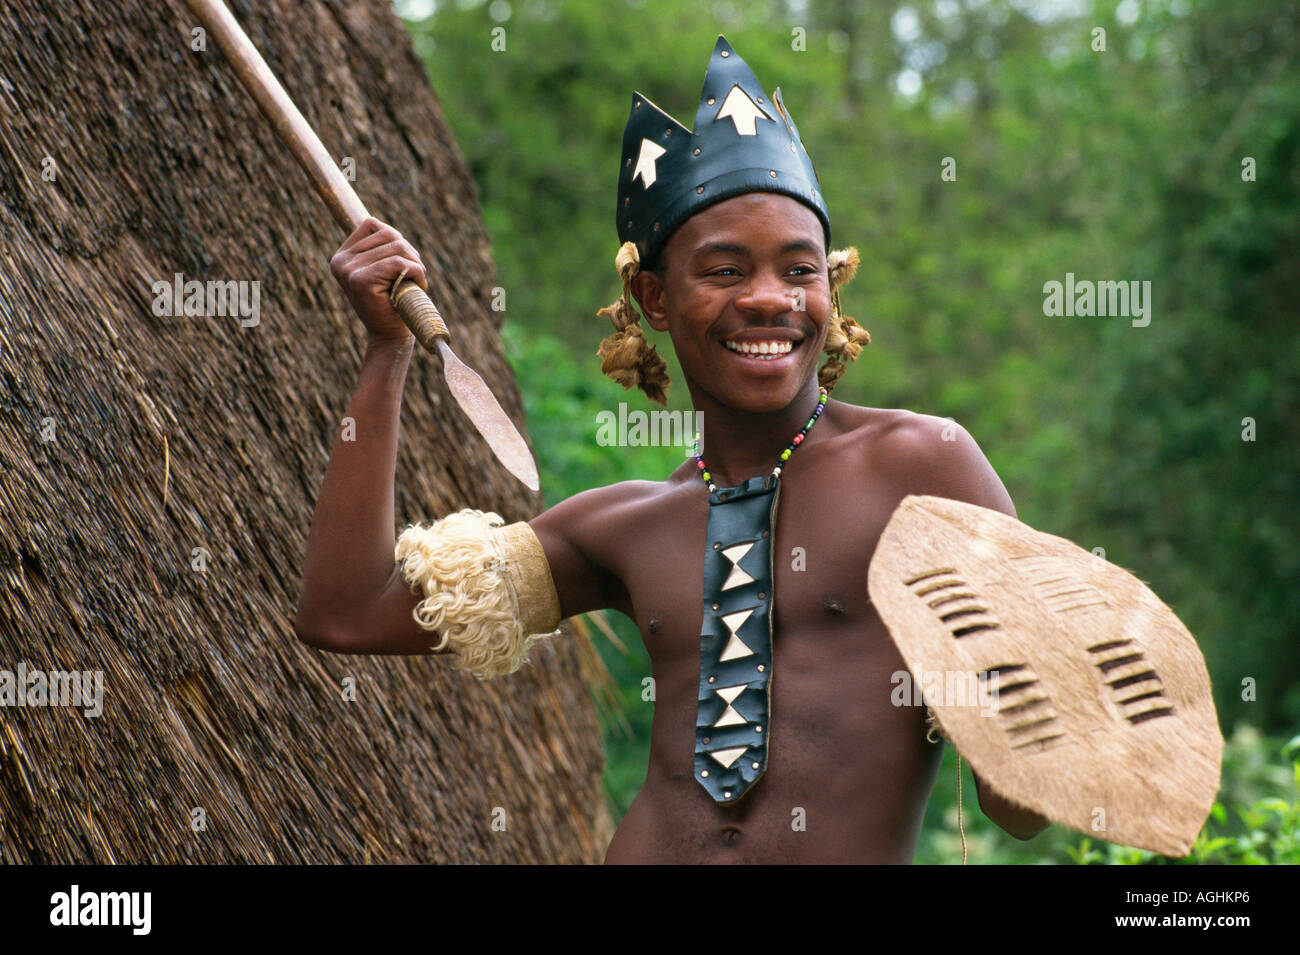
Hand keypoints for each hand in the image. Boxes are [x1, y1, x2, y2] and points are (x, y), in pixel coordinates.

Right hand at [330, 217, 428, 343]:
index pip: (371, 224)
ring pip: (396, 246)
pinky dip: (416, 271)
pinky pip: (399, 263)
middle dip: (409, 252)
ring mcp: (349, 270)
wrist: (390, 337)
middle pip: (388, 233)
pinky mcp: (362, 281)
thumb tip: (387, 229)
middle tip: (414, 274)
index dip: (395, 239)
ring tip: (416, 280)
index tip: (403, 262)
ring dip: (415, 262)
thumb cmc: (391, 303)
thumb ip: (379, 249)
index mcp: (341, 257)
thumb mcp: (381, 271)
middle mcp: (341, 262)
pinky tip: (419, 285)